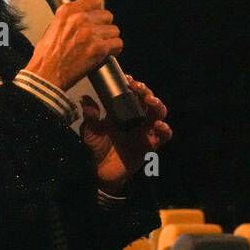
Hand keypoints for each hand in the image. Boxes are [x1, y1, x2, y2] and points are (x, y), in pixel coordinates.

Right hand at [24, 0, 121, 90]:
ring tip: (99, 47)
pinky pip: (117, 44)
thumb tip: (82, 18)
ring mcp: (91, 33)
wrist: (46, 75)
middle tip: (96, 36)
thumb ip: (69, 20)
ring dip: (108, 39)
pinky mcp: (99, 49)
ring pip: (114, 31)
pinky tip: (105, 54)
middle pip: (107, 16)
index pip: (94, 0)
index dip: (96, 11)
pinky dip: (114, 50)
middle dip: (103, 26)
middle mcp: (80, 19)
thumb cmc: (46, 57)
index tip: (95, 18)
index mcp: (67, 12)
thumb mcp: (52, 29)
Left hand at [81, 75, 172, 191]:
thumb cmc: (96, 148)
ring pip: (158, 113)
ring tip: (150, 101)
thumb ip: (90, 117)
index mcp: (121, 112)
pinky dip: (164, 129)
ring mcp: (145, 130)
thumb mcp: (90, 131)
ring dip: (157, 105)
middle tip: (138, 87)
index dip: (131, 85)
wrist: (101, 171)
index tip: (127, 78)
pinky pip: (163, 135)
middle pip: (147, 100)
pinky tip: (159, 125)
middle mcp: (135, 118)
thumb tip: (85, 100)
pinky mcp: (151, 145)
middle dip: (145, 91)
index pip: (130, 94)